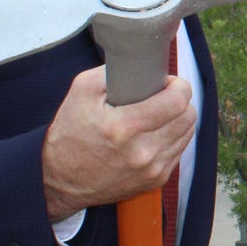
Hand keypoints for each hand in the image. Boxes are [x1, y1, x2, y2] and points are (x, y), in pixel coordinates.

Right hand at [41, 66, 196, 220]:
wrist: (58, 179)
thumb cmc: (70, 133)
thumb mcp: (81, 91)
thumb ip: (113, 71)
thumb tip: (143, 64)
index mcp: (124, 127)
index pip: (177, 102)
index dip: (179, 86)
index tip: (168, 83)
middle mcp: (142, 152)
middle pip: (188, 116)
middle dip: (180, 101)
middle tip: (163, 96)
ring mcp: (151, 169)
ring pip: (188, 133)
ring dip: (178, 119)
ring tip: (159, 114)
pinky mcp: (156, 180)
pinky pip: (180, 150)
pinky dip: (173, 138)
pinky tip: (155, 133)